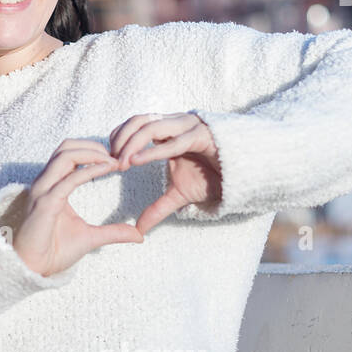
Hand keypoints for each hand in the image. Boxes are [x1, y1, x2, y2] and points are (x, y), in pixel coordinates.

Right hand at [10, 138, 143, 276]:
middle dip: (94, 146)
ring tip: (114, 161)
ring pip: (65, 155)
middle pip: (66, 146)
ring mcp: (44, 191)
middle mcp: (46, 183)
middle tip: (118, 156)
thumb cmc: (54, 251)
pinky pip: (69, 179)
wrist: (35, 268)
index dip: (94, 151)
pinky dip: (90, 170)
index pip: (70, 154)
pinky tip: (107, 169)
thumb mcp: (91, 237)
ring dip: (93, 153)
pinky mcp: (46, 203)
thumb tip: (139, 236)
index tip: (117, 161)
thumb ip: (113, 232)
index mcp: (53, 186)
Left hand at [108, 112, 222, 234]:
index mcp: (168, 131)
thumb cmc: (211, 178)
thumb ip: (156, 209)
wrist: (244, 178)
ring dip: (132, 143)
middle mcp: (176, 124)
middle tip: (110, 162)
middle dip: (121, 139)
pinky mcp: (203, 136)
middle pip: (139, 120)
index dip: (119, 137)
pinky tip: (136, 161)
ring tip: (121, 163)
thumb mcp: (178, 195)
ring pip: (152, 126)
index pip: (135, 123)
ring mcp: (190, 127)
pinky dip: (152, 151)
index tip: (107, 159)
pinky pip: (174, 141)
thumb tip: (138, 231)